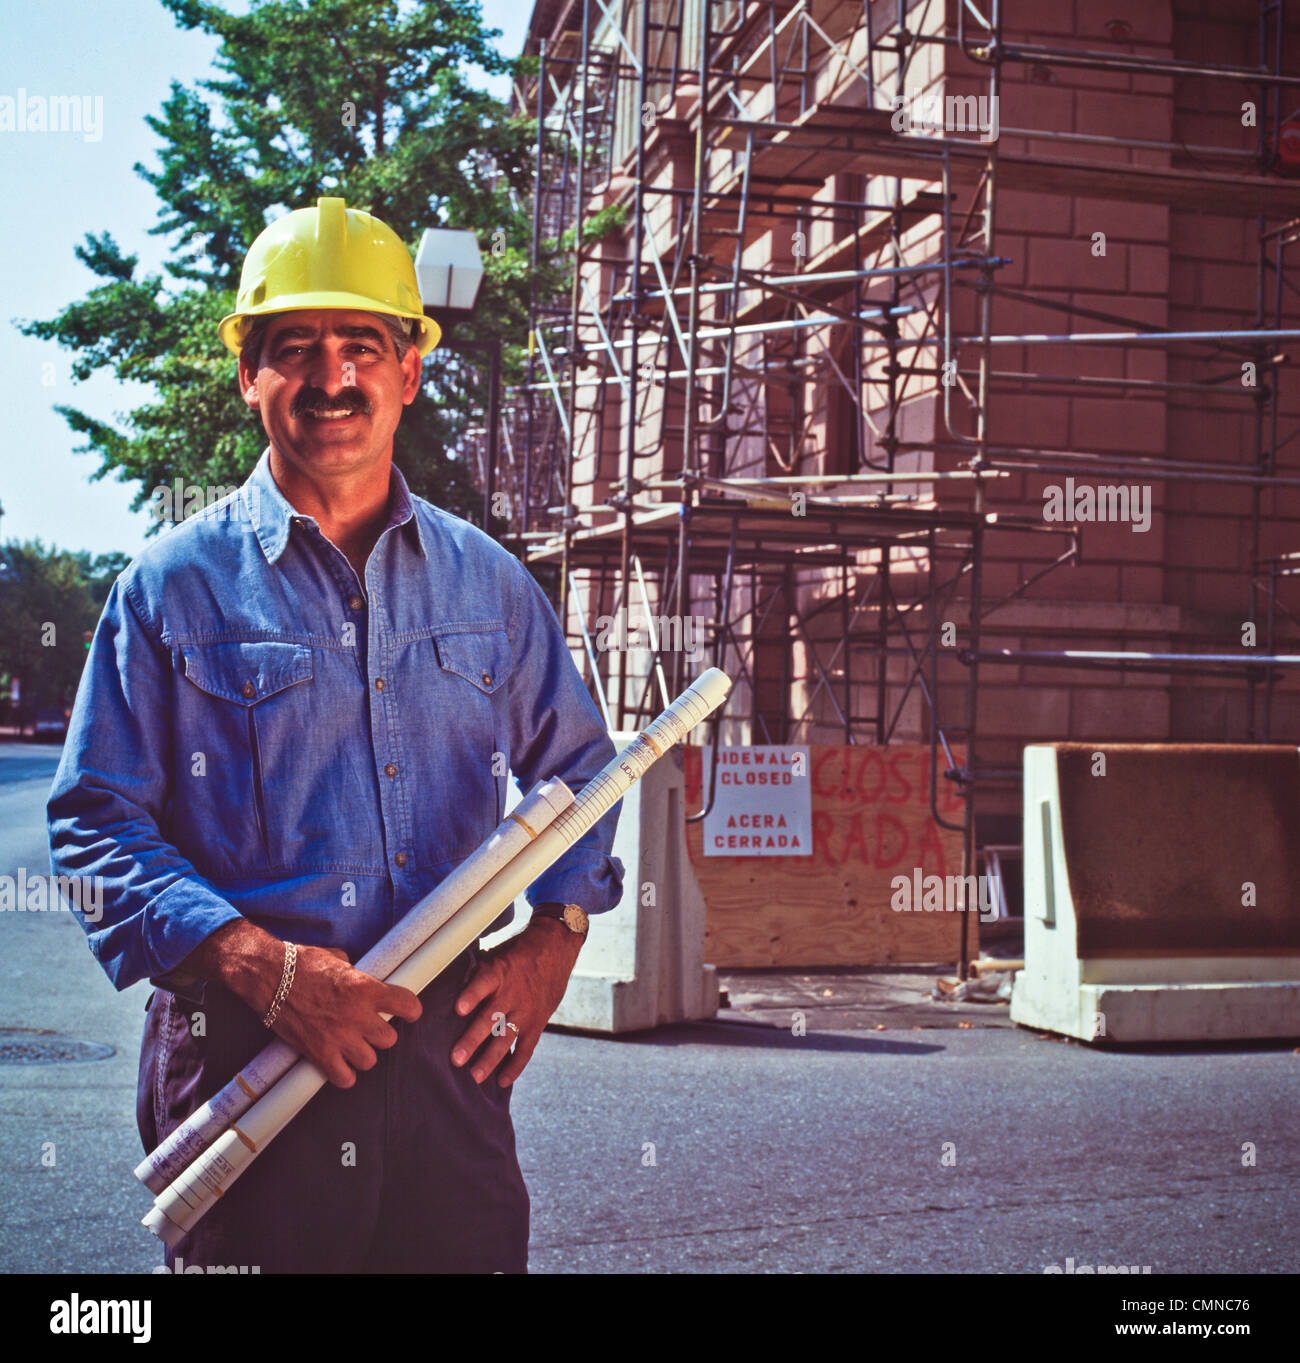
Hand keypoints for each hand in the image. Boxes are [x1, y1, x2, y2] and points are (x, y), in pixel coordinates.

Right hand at [268, 944, 422, 1088]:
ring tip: (352, 1046)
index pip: (407, 1005)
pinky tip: (339, 1064)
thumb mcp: (338, 959)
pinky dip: (343, 1075)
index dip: (410, 1010)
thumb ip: (357, 974)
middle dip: (380, 1034)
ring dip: (362, 1054)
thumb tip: (362, 978)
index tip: (407, 1012)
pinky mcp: (318, 1053)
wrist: (269, 975)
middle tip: (368, 1028)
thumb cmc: (302, 963)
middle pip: (389, 1039)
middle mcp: (356, 1014)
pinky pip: (344, 1078)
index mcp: (365, 988)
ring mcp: (338, 1036)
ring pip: (369, 1061)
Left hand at [451, 917, 583, 1087]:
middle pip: (491, 1019)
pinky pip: (526, 1048)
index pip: (484, 983)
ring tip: (475, 1076)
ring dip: (490, 1059)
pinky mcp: (537, 1022)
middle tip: (456, 1059)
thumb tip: (445, 985)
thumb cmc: (517, 954)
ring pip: (506, 1038)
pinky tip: (502, 1081)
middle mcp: (512, 993)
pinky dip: (515, 1065)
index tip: (458, 1009)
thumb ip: (476, 973)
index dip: (472, 995)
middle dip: (473, 1040)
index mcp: (499, 972)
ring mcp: (526, 1010)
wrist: (555, 949)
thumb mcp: (497, 955)